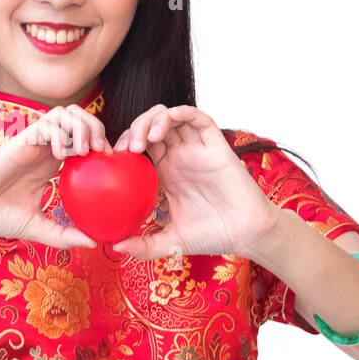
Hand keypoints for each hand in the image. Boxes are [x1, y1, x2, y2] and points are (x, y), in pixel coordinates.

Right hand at [0, 102, 113, 248]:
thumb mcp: (38, 229)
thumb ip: (64, 234)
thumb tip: (94, 242)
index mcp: (51, 164)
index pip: (84, 139)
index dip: (101, 144)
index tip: (112, 164)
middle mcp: (44, 148)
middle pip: (80, 118)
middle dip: (97, 128)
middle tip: (103, 152)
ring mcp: (33, 141)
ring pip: (66, 113)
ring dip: (81, 126)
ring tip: (83, 151)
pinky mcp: (21, 139)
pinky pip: (47, 122)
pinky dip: (60, 133)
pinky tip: (60, 155)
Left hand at [109, 104, 279, 259]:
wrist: (245, 234)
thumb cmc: (212, 236)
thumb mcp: (170, 242)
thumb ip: (144, 245)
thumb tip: (115, 246)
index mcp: (166, 173)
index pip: (139, 145)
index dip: (124, 143)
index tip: (113, 156)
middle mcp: (179, 156)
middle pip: (150, 126)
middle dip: (134, 128)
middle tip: (127, 148)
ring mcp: (196, 148)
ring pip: (170, 116)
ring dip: (152, 119)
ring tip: (145, 140)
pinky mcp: (215, 144)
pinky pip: (197, 117)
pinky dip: (178, 113)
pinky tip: (163, 127)